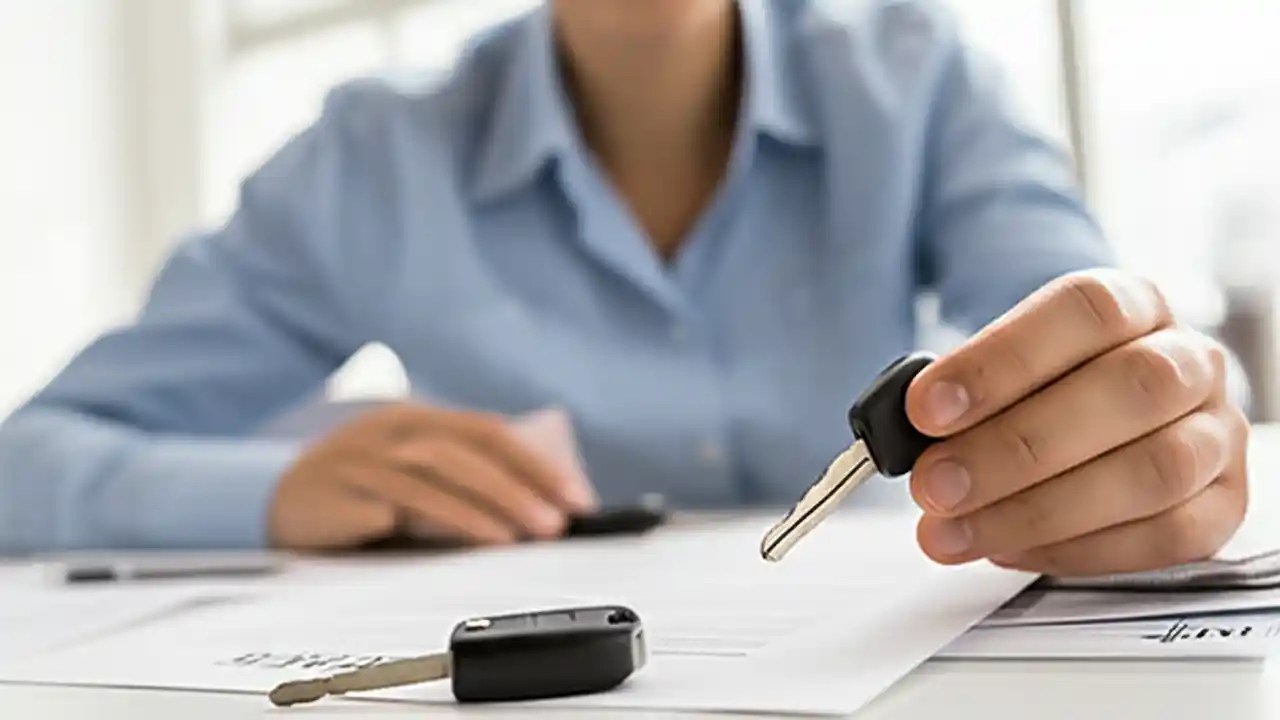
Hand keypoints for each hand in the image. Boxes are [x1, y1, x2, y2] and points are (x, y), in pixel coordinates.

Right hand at [269, 404, 597, 549]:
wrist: (274, 500)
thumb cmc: (362, 489)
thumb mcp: (415, 472)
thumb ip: (467, 480)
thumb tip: (543, 509)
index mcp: (419, 417)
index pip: (489, 432)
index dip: (536, 464)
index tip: (576, 498)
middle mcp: (390, 431)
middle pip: (463, 452)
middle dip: (515, 488)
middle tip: (554, 523)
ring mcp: (360, 460)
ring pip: (428, 478)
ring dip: (477, 509)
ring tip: (514, 539)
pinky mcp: (333, 495)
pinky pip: (382, 508)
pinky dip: (420, 523)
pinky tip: (448, 547)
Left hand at [905, 269, 1249, 575]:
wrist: (1105, 409)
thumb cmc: (1046, 387)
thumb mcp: (1006, 368)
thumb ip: (966, 395)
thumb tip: (907, 437)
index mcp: (1133, 304)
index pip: (1082, 312)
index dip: (1000, 361)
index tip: (924, 409)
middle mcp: (1187, 361)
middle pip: (1124, 392)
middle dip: (1013, 448)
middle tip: (933, 484)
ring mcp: (1216, 433)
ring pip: (1150, 472)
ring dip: (1037, 510)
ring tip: (953, 530)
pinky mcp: (1224, 503)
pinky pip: (1163, 536)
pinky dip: (1075, 549)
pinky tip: (1007, 548)